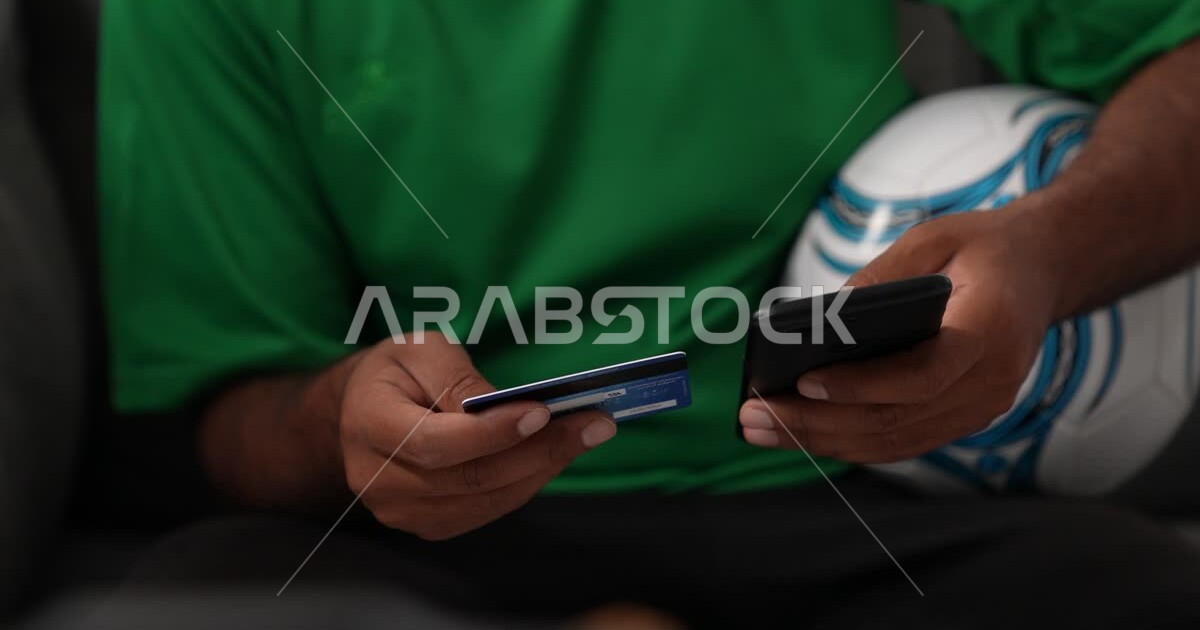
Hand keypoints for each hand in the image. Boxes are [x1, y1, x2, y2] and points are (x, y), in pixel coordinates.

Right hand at [339, 333, 616, 539]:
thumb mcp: (420, 350)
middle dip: (540, 451)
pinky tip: (557, 454)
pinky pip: (488, 510)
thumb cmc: (397, 372)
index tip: (542, 412)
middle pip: (470, 478)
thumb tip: (504, 407)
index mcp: (368, 425)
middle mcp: (378, 480)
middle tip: (593, 423)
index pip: (436, 443)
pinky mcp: (429, 524)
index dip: (492, 433)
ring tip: (588, 434)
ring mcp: (402, 512)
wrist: (364, 409)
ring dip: (544, 468)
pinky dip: (528, 482)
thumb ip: (456, 377)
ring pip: (487, 499)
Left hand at [739, 203, 1062, 462]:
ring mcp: (982, 408)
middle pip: (895, 420)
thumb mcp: (934, 239)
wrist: (1044, 268)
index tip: (804, 382)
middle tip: (752, 417)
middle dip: (816, 423)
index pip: (921, 375)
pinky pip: (902, 441)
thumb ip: (881, 276)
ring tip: (760, 428)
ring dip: (821, 440)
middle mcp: (991, 381)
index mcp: (990, 330)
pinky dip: (847, 441)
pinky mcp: (966, 418)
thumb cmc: (983, 247)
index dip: (861, 385)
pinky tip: (798, 431)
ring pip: (893, 441)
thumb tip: (816, 320)